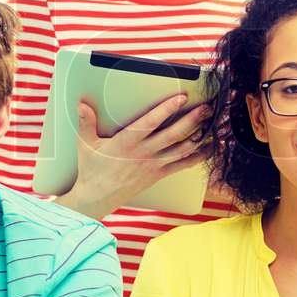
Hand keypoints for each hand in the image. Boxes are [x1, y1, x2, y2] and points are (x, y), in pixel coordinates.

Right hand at [59, 95, 208, 218]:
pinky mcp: (159, 174)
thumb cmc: (92, 169)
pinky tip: (209, 148)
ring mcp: (154, 164)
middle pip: (174, 134)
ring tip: (214, 124)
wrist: (96, 198)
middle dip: (192, 120)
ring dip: (199, 136)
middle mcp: (144, 152)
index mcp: (127, 141)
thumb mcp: (86, 144)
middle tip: (207, 108)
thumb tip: (82, 103)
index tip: (182, 97)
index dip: (167, 109)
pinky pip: (182, 165)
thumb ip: (86, 122)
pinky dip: (197, 156)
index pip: (151, 122)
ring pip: (182, 149)